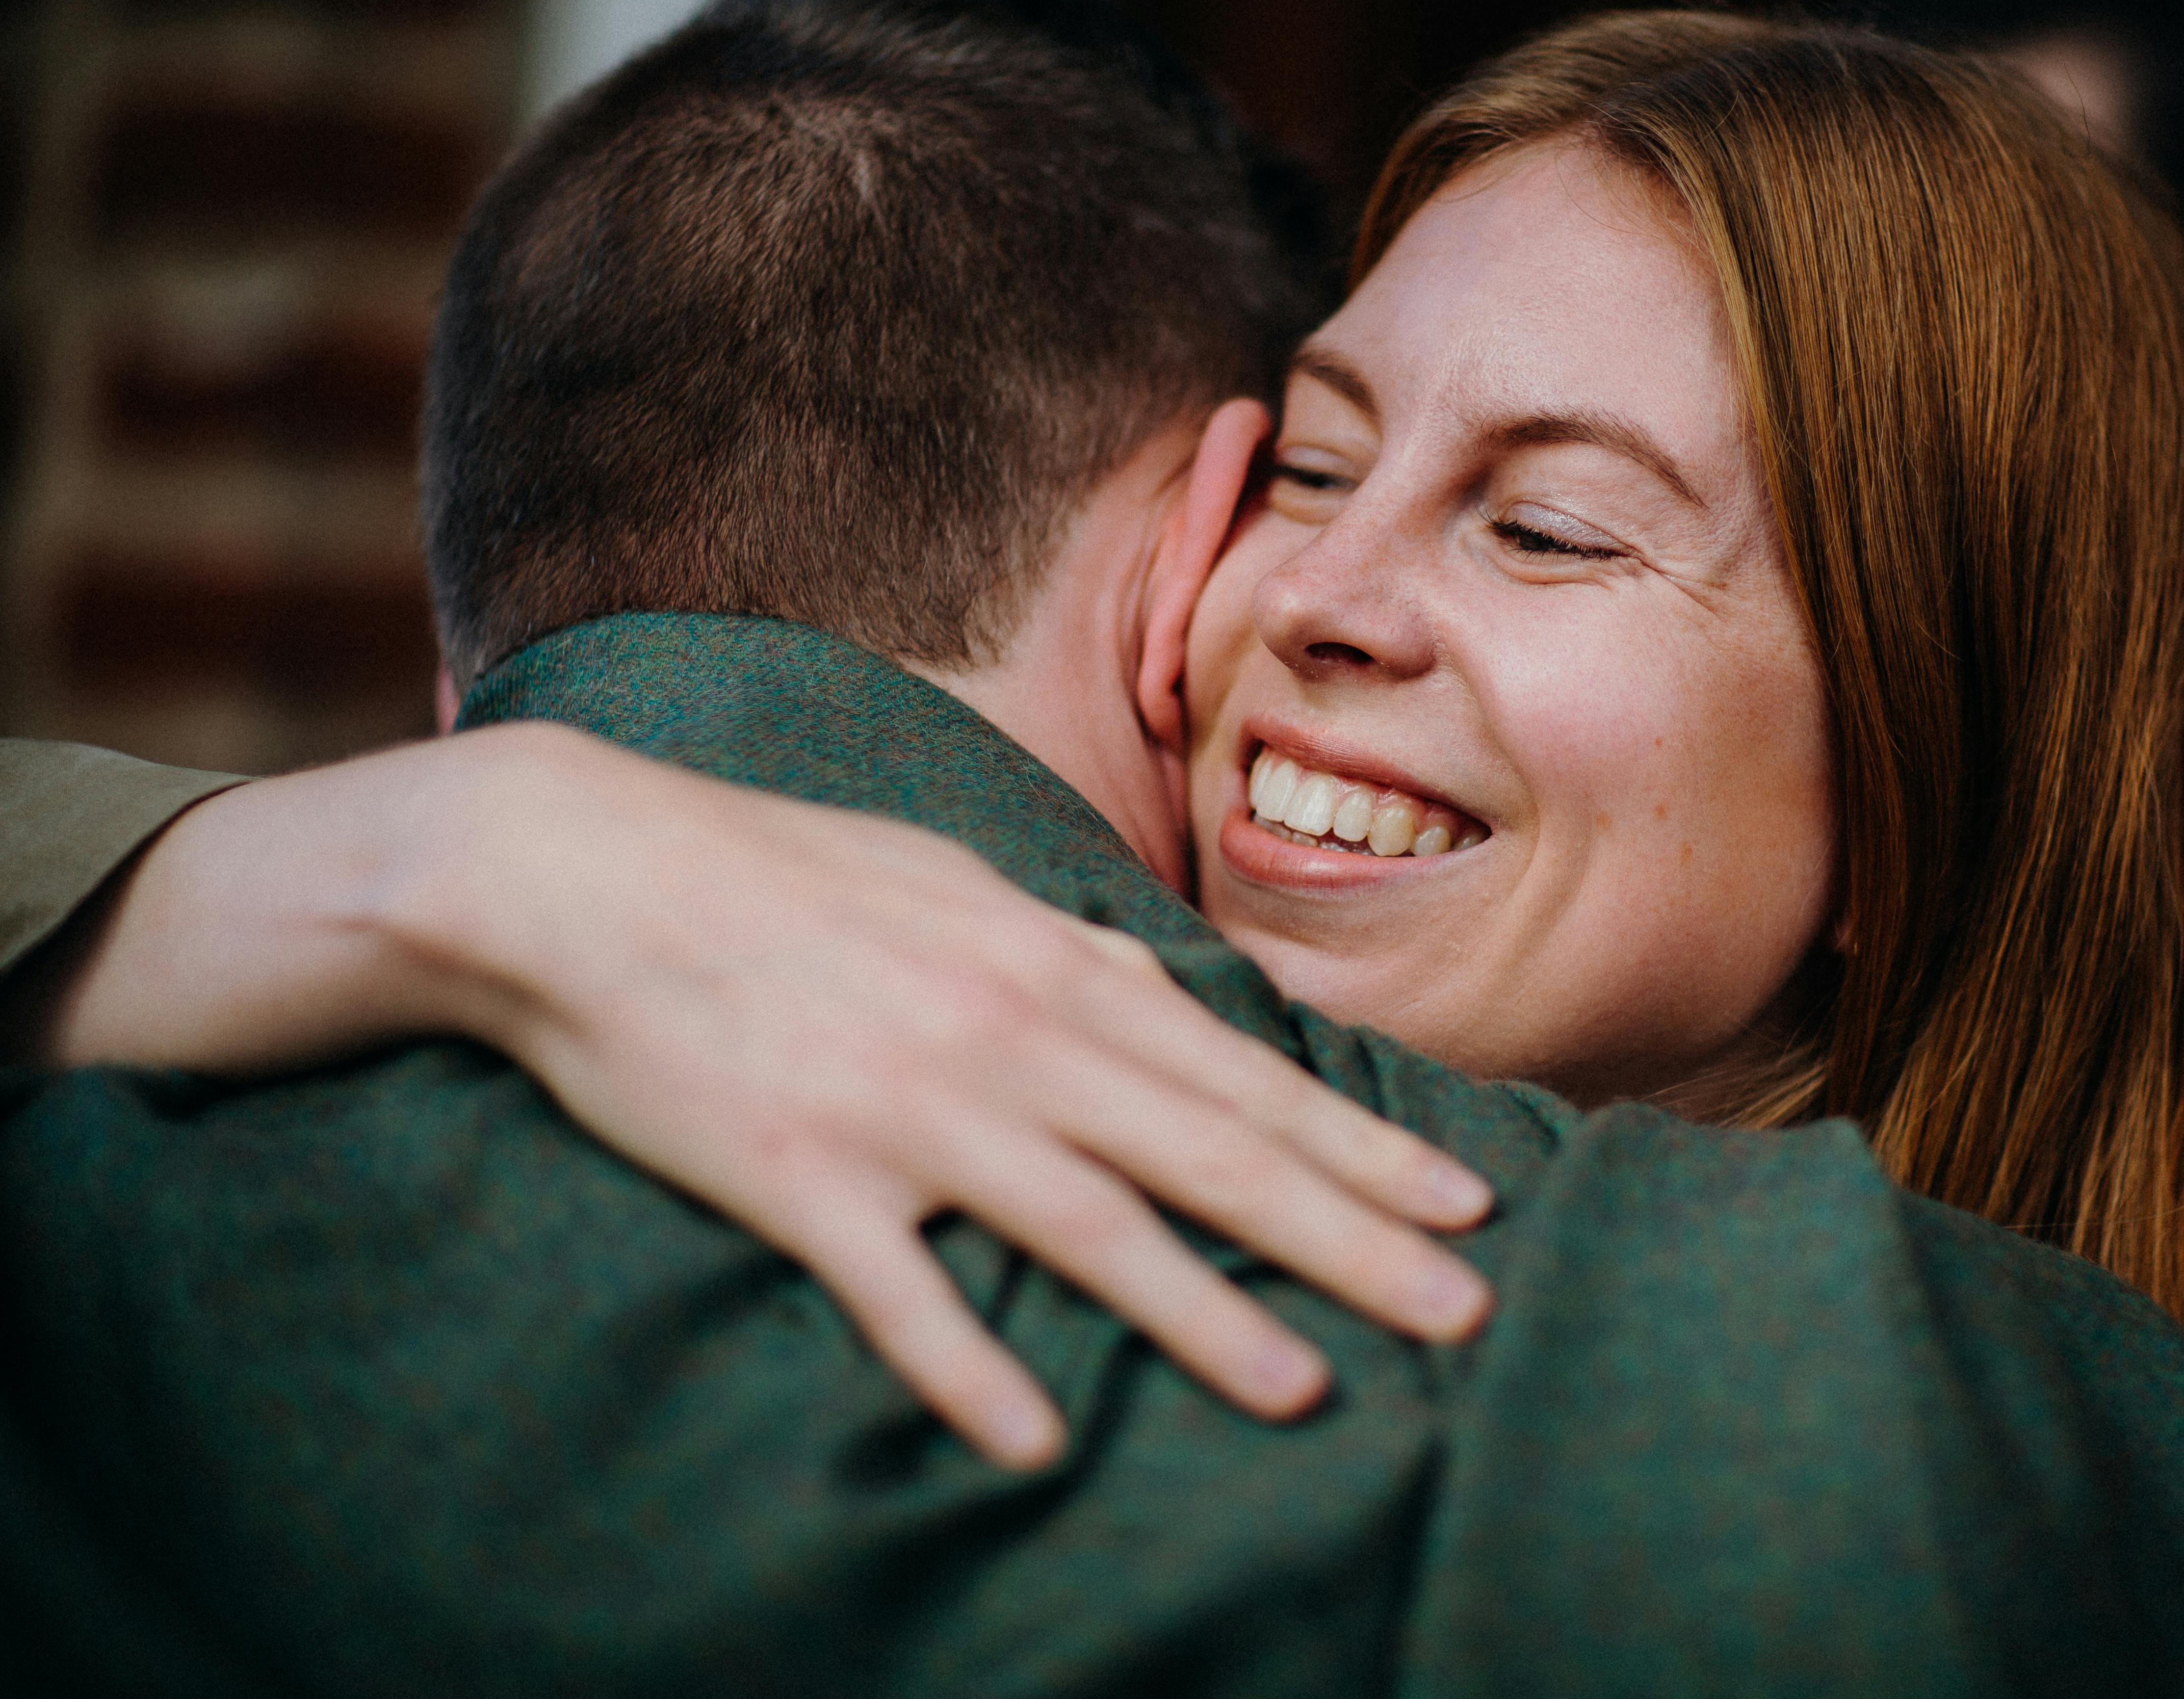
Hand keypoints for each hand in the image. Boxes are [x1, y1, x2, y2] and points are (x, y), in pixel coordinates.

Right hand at [64, 726, 1496, 1468]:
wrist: (588, 872)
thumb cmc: (781, 873)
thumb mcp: (955, 882)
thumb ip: (1070, 951)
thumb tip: (1167, 994)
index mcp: (1047, 969)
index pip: (1242, 1076)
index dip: (1364, 1146)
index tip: (1465, 1204)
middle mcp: (1006, 1040)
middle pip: (1208, 1154)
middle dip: (1348, 1239)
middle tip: (1459, 1313)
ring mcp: (906, 1111)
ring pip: (1088, 1226)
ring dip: (1199, 1316)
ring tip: (1304, 1394)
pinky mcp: (798, 1174)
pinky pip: (898, 1290)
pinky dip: (966, 1366)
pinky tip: (1033, 1442)